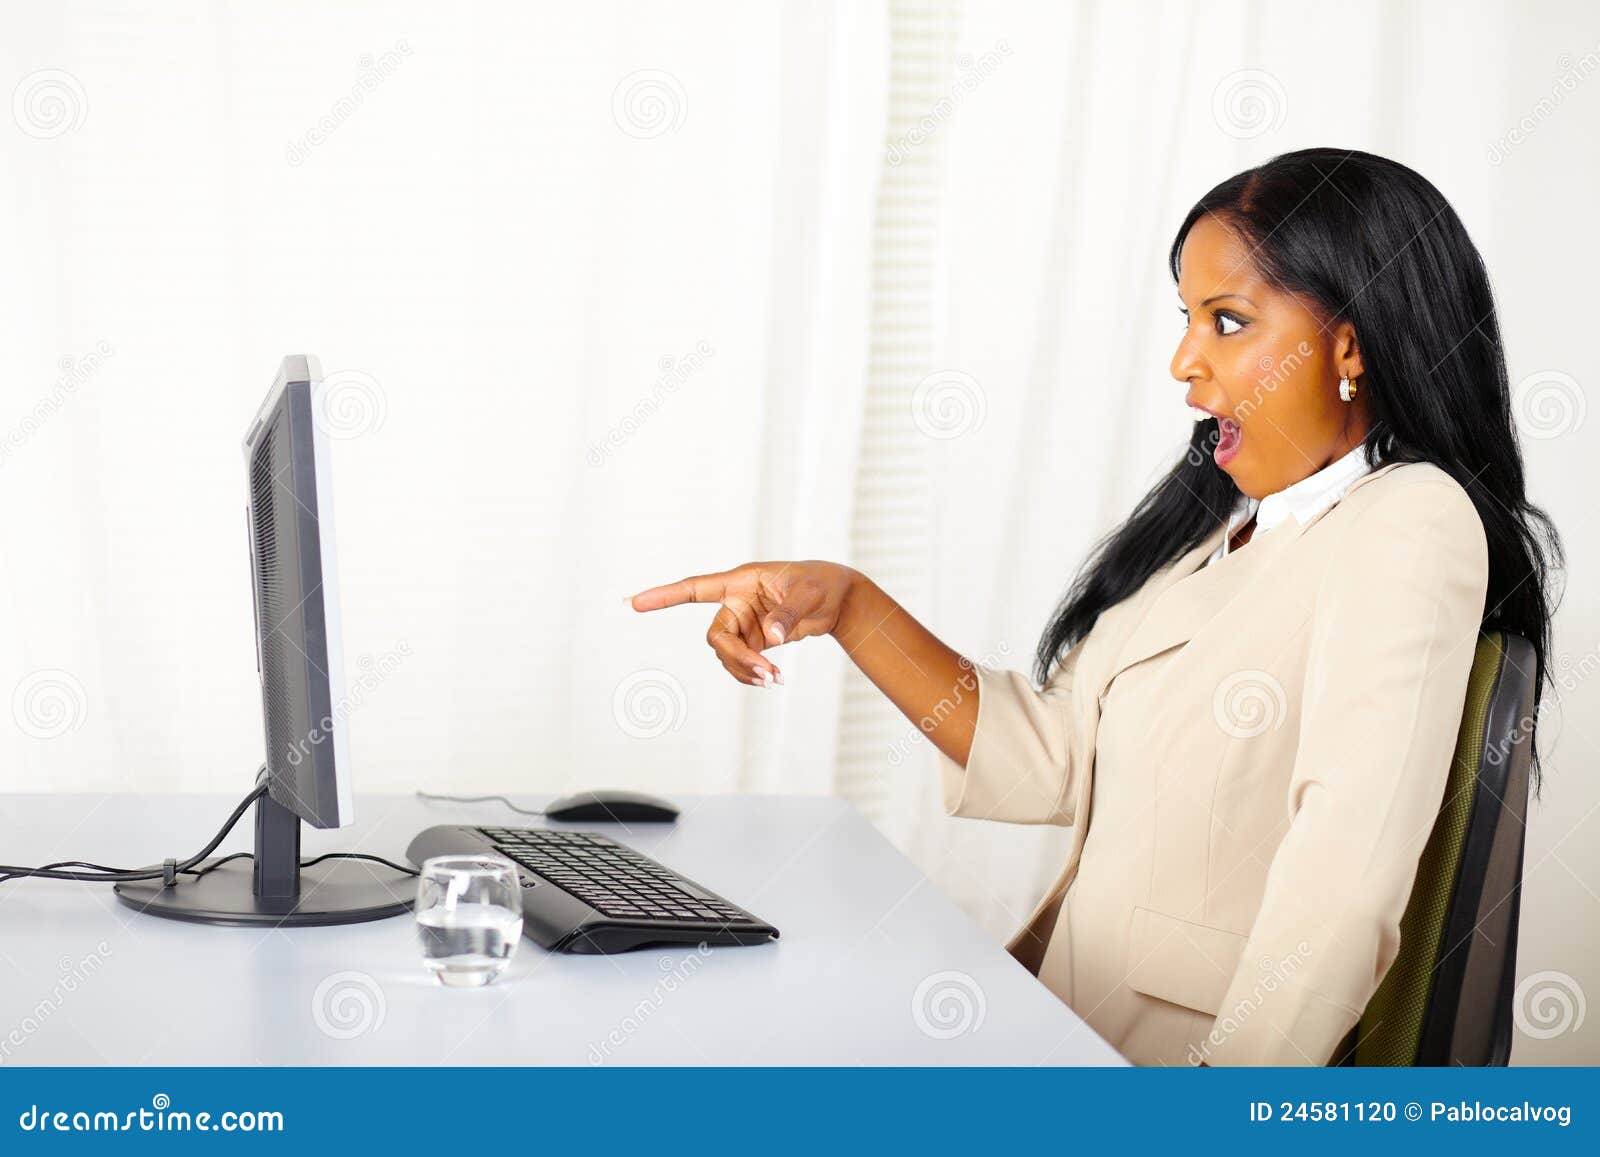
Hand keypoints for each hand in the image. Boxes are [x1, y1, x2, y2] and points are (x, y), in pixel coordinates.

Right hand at [625, 561, 858, 686]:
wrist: (837, 599)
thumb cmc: (821, 584)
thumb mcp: (809, 595)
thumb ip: (789, 614)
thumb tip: (771, 638)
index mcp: (741, 582)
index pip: (695, 588)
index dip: (664, 596)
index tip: (635, 603)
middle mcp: (736, 603)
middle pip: (717, 636)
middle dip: (736, 658)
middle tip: (767, 674)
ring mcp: (743, 624)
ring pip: (727, 655)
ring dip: (746, 670)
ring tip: (775, 680)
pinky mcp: (753, 642)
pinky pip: (741, 663)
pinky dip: (752, 674)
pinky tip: (774, 679)